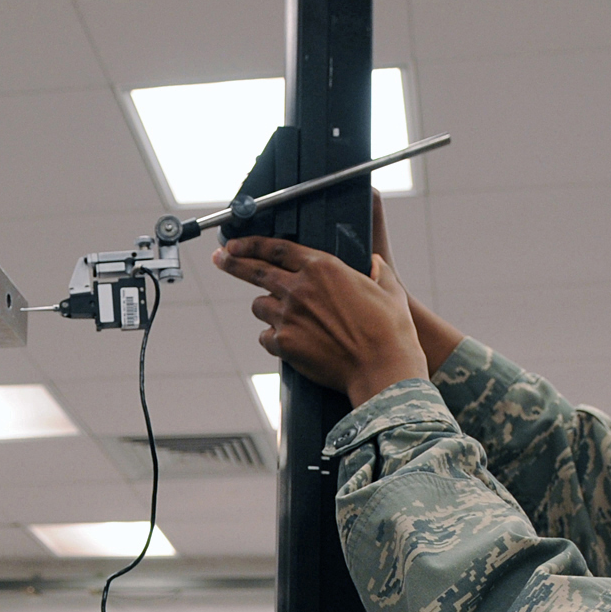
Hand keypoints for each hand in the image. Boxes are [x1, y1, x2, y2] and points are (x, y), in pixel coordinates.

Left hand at [212, 237, 428, 408]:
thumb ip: (378, 272)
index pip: (277, 248)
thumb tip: (375, 264)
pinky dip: (273, 339)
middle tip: (219, 258)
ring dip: (267, 310)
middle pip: (255, 271)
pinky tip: (288, 344)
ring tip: (285, 319)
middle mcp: (300, 287)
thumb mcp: (390, 290)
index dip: (252, 243)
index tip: (235, 242)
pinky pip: (265, 338)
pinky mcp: (284, 343)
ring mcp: (288, 316)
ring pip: (260, 307)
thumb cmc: (391, 331)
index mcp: (323, 267)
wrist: (382, 368)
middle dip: (232, 262)